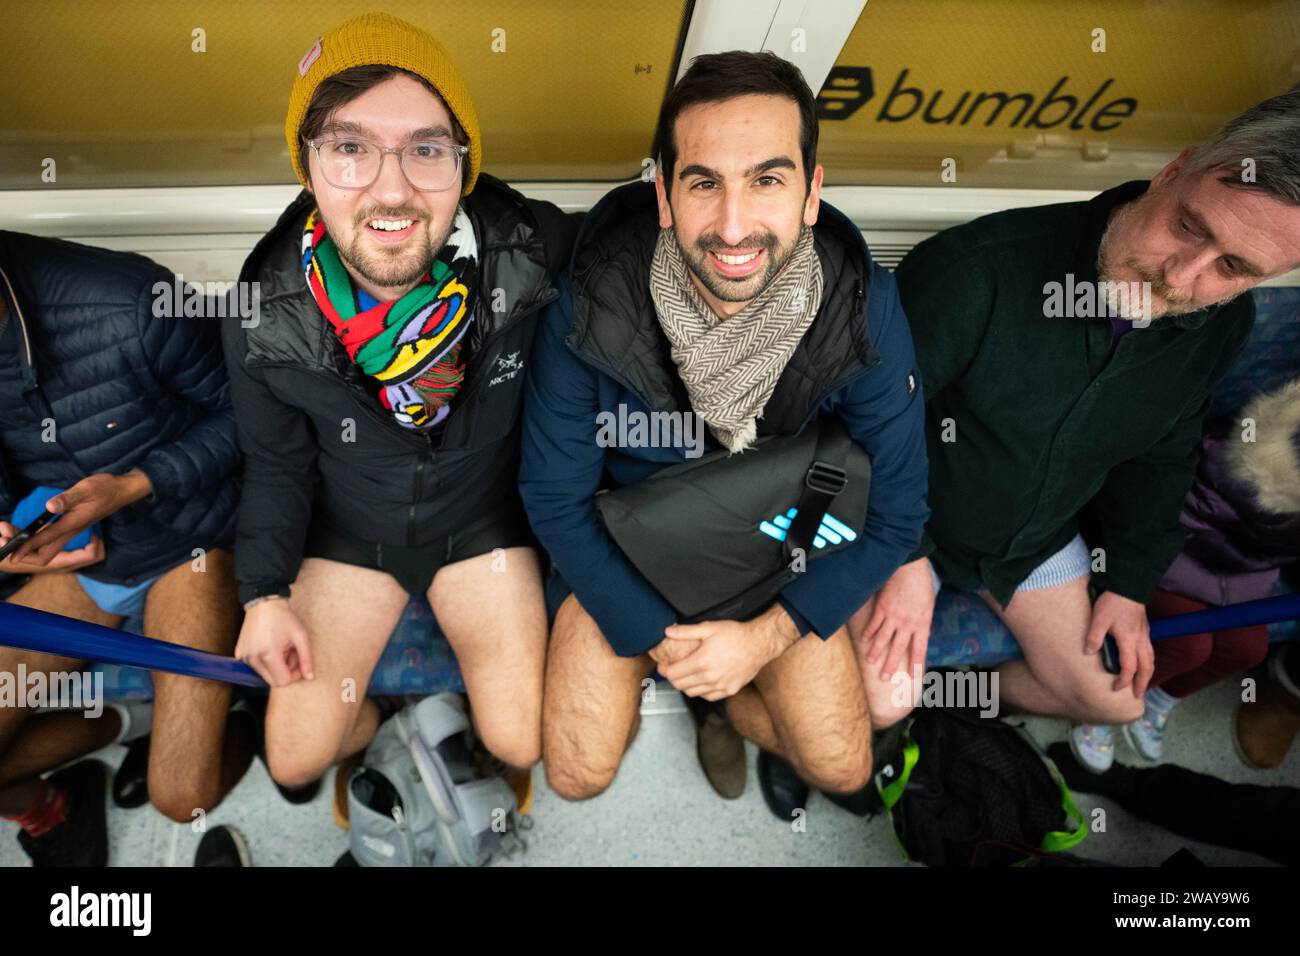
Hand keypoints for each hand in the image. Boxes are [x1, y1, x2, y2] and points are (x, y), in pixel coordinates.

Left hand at [6, 471, 151, 566]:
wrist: (121, 491)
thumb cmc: (105, 489)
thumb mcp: (85, 489)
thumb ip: (68, 499)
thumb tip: (50, 506)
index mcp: (73, 523)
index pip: (45, 539)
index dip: (27, 546)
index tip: (11, 554)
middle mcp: (72, 531)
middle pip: (46, 555)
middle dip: (27, 555)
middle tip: (8, 548)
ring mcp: (72, 530)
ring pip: (48, 549)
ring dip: (30, 549)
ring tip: (11, 540)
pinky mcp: (71, 526)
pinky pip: (52, 540)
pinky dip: (36, 541)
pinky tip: (27, 534)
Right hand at [235, 599, 315, 687]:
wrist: (264, 603)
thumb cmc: (283, 618)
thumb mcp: (301, 637)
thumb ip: (307, 659)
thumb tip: (309, 677)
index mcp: (268, 655)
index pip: (282, 682)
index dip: (294, 675)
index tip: (299, 663)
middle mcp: (253, 658)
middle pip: (272, 680)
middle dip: (285, 671)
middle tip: (290, 653)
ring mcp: (244, 657)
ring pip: (264, 674)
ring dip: (275, 666)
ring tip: (280, 648)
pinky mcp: (239, 654)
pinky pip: (255, 666)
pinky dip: (265, 661)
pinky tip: (269, 646)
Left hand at [657, 606, 799, 700]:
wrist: (759, 644)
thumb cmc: (735, 634)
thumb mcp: (709, 627)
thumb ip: (686, 631)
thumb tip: (667, 631)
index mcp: (702, 661)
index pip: (673, 674)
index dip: (665, 670)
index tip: (663, 665)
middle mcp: (710, 677)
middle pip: (680, 685)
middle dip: (673, 678)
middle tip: (672, 669)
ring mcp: (720, 686)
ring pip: (692, 693)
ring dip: (685, 685)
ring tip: (685, 674)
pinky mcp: (729, 690)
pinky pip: (707, 696)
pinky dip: (700, 690)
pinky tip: (701, 680)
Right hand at [854, 558, 934, 681]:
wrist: (910, 569)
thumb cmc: (921, 586)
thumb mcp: (928, 607)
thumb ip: (922, 623)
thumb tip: (921, 636)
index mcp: (922, 624)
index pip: (919, 650)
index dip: (914, 665)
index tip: (910, 677)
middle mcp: (908, 624)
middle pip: (898, 649)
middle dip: (890, 665)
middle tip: (884, 678)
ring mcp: (894, 617)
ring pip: (883, 639)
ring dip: (876, 652)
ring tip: (870, 661)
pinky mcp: (882, 608)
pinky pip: (874, 624)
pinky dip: (868, 633)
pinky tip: (864, 640)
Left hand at [1084, 590, 1153, 697]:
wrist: (1128, 586)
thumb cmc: (1113, 602)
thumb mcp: (1098, 619)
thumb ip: (1094, 637)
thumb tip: (1089, 653)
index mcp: (1129, 641)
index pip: (1129, 667)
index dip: (1123, 680)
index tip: (1115, 688)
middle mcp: (1140, 641)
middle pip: (1146, 668)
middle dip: (1142, 683)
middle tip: (1137, 696)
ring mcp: (1145, 635)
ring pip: (1151, 659)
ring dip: (1147, 674)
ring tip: (1142, 684)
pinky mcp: (1145, 629)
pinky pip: (1150, 651)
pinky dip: (1148, 662)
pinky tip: (1142, 663)